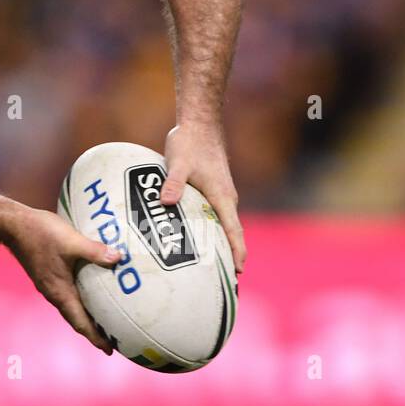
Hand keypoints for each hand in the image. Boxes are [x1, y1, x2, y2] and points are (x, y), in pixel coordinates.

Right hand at [5, 207, 121, 354]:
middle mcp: (53, 293)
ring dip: (86, 315)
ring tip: (103, 317)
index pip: (80, 323)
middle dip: (94, 330)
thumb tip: (119, 258)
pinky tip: (88, 291)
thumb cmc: (39, 233)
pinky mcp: (46, 275)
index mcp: (60, 292)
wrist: (12, 225)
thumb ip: (95, 251)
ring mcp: (48, 284)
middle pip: (76, 319)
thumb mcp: (71, 241)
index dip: (96, 338)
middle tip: (113, 337)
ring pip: (70, 307)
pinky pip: (66, 294)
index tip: (110, 350)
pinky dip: (79, 300)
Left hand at [160, 123, 246, 274]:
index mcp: (222, 197)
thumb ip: (173, 183)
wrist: (199, 124)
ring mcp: (219, 194)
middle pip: (231, 233)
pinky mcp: (211, 189)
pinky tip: (196, 238)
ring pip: (222, 224)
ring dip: (220, 244)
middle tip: (225, 281)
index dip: (237, 252)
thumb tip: (165, 202)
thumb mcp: (178, 163)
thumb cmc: (190, 143)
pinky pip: (213, 215)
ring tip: (211, 267)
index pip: (234, 231)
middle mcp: (225, 198)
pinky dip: (210, 229)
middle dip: (229, 256)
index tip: (238, 272)